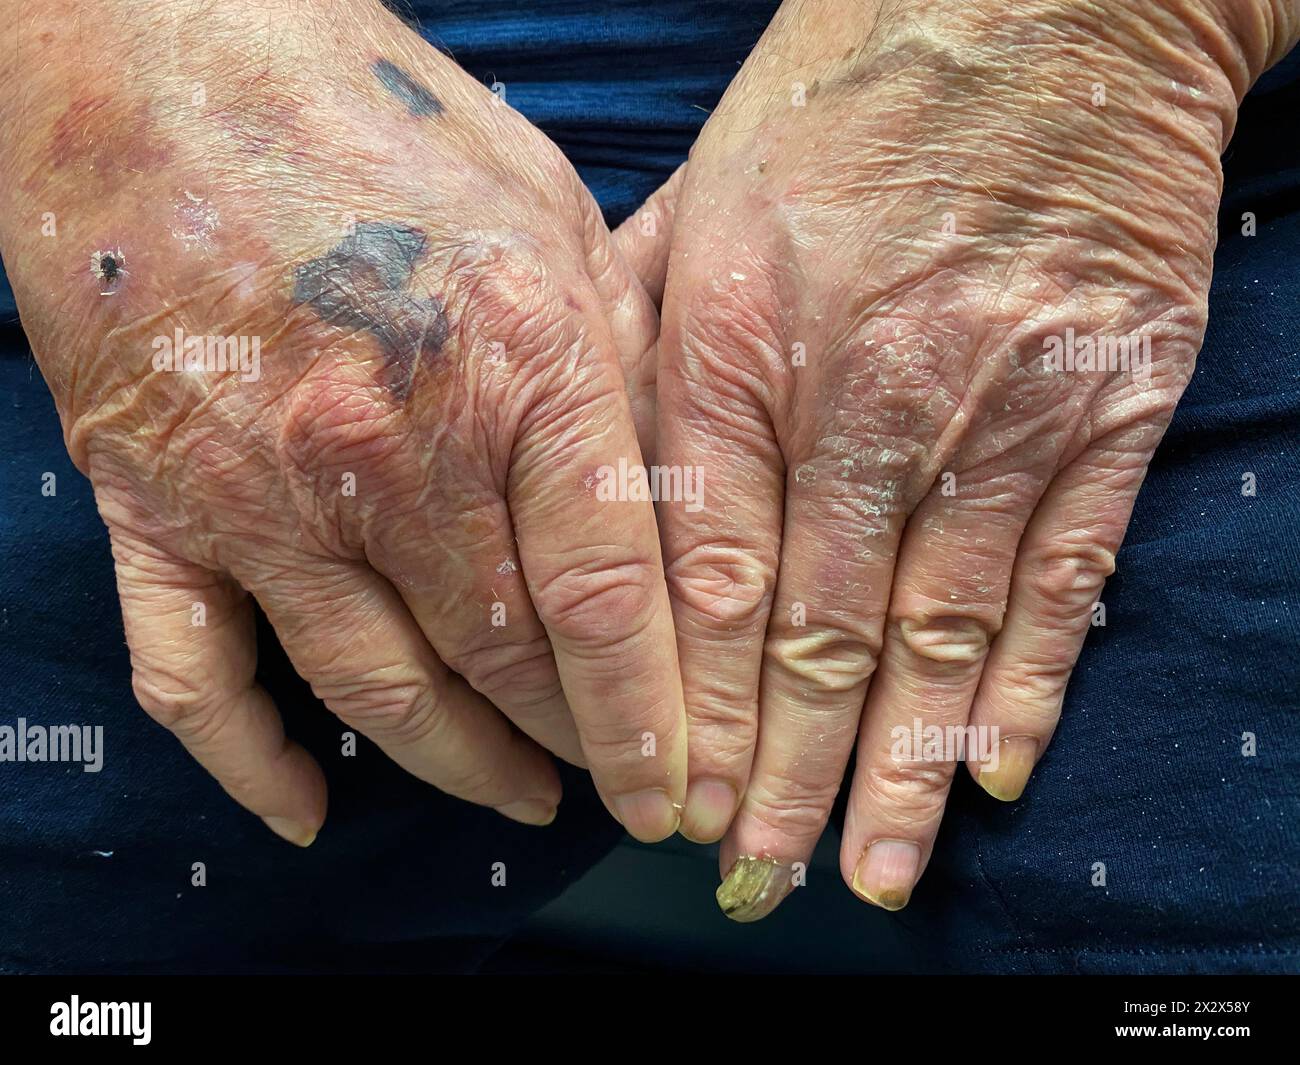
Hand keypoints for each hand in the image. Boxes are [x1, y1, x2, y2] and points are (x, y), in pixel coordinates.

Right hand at [0, 0, 684, 842]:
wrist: (159, 56)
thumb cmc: (376, 124)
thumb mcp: (551, 214)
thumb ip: (616, 361)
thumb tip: (674, 495)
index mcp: (514, 362)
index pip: (604, 594)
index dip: (652, 713)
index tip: (681, 782)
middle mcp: (388, 446)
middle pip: (506, 655)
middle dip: (575, 737)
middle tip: (620, 775)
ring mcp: (260, 488)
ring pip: (378, 688)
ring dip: (459, 764)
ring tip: (520, 796)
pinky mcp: (154, 503)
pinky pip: (194, 674)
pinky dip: (248, 762)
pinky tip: (307, 809)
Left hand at [644, 0, 1287, 916]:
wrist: (1042, 4)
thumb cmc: (843, 100)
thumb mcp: (696, 201)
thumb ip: (636, 342)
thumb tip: (588, 473)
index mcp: (740, 348)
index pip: (702, 574)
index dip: (687, 705)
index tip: (670, 799)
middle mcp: (863, 396)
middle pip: (810, 627)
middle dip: (779, 771)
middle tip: (756, 879)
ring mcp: (995, 407)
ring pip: (934, 629)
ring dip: (895, 764)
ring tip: (864, 870)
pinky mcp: (1105, 403)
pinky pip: (1062, 573)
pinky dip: (1028, 683)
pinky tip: (992, 773)